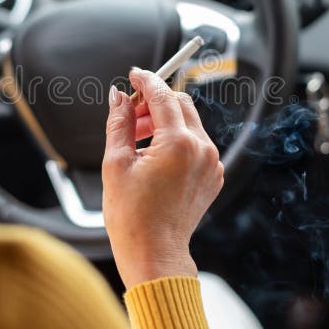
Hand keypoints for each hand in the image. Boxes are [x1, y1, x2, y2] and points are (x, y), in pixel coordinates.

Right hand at [102, 69, 223, 289]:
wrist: (154, 253)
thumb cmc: (132, 216)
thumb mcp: (116, 163)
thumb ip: (119, 123)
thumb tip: (118, 96)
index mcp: (179, 144)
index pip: (163, 95)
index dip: (146, 81)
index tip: (133, 75)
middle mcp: (202, 150)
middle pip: (180, 104)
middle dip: (154, 103)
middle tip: (129, 114)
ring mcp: (212, 164)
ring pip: (189, 123)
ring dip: (164, 122)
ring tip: (137, 140)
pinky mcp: (213, 176)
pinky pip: (196, 144)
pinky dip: (176, 141)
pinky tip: (154, 158)